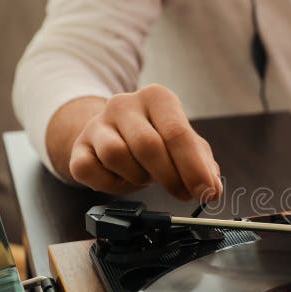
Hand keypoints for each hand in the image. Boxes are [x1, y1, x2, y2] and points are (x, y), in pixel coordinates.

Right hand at [49, 84, 221, 200]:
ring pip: (117, 156)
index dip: (194, 169)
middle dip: (169, 177)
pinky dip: (110, 184)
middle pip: (148, 146)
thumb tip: (212, 189)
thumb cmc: (155, 139)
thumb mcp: (184, 144)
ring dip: (137, 177)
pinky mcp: (78, 147)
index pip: (177, 133)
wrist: (111, 134)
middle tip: (182, 193)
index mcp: (156, 98)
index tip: (207, 193)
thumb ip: (203, 165)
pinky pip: (90, 170)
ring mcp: (97, 124)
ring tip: (146, 176)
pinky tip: (122, 179)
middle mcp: (124, 104)